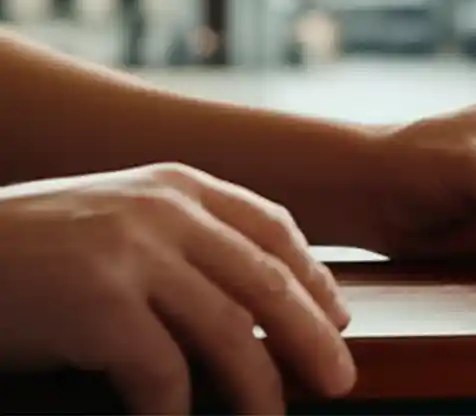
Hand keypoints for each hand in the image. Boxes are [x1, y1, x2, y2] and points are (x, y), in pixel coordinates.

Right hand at [0, 164, 354, 413]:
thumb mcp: (115, 223)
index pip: (272, 227)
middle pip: (269, 282)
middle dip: (314, 338)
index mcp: (177, 185)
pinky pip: (164, 374)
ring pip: (231, 333)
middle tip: (342, 381)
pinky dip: (176, 414)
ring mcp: (132, 252)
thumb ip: (180, 244)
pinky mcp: (99, 303)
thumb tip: (256, 308)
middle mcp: (165, 209)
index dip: (314, 278)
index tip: (339, 318)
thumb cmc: (24, 251)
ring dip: (259, 390)